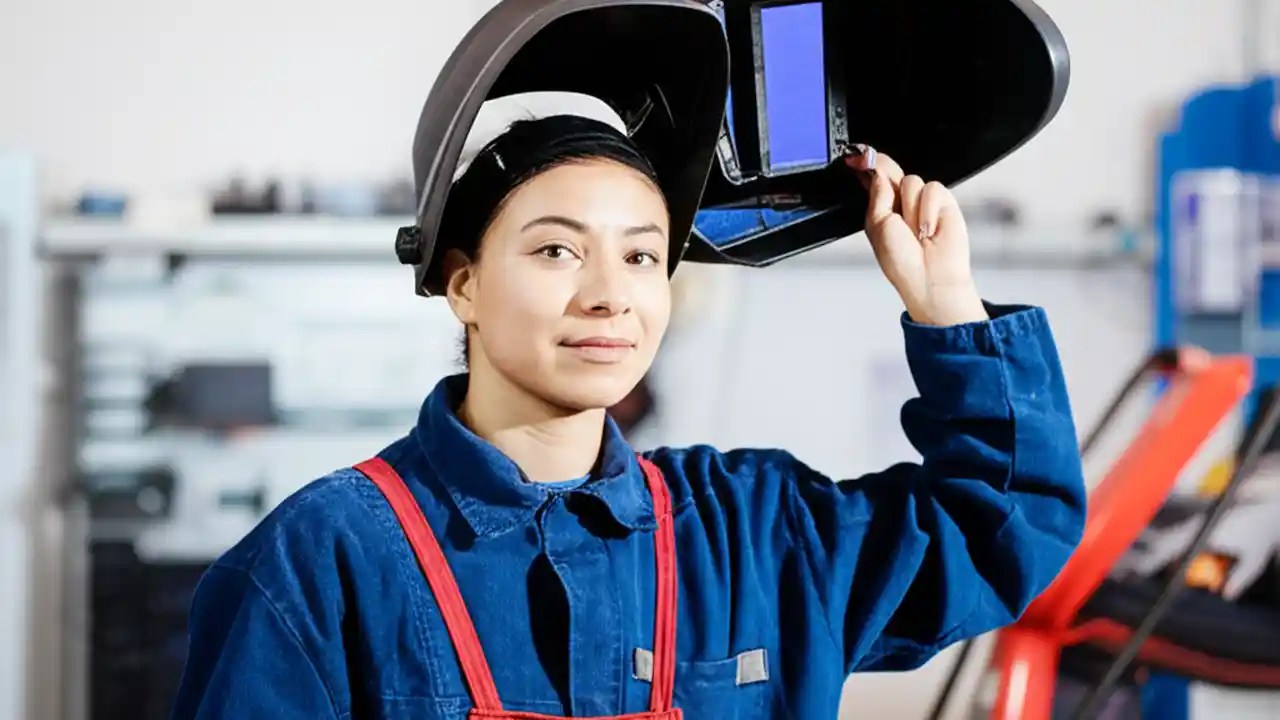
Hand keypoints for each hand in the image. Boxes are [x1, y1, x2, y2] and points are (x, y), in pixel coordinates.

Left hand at [844, 147, 987, 326]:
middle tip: (886, 197)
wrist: (929, 277)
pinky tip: (928, 230)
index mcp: (880, 206)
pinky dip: (928, 210)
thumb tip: (875, 169)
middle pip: (891, 170)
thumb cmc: (901, 261)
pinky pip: (933, 188)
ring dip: (910, 208)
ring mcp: (921, 201)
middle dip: (886, 176)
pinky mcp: (943, 201)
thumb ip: (877, 194)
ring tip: (915, 232)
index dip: (865, 164)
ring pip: (911, 181)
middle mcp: (900, 201)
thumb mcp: (877, 224)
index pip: (873, 176)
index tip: (854, 155)